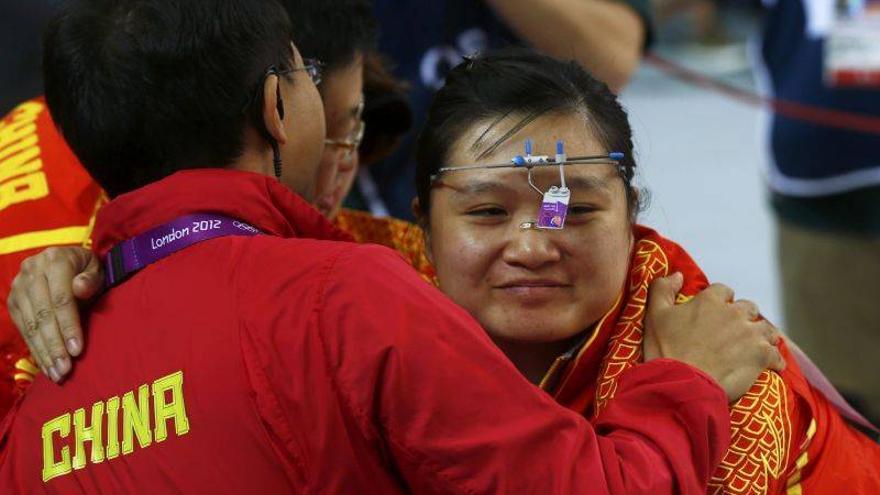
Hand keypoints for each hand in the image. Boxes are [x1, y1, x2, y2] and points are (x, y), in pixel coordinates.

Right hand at [7, 246, 104, 381]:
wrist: (65, 261)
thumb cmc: (86, 270)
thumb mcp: (96, 268)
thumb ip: (91, 279)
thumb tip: (80, 288)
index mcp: (55, 260)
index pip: (61, 299)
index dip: (69, 326)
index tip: (77, 350)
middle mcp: (31, 271)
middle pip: (43, 315)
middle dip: (55, 346)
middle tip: (65, 370)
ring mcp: (18, 287)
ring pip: (31, 325)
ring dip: (44, 352)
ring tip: (57, 374)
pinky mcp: (13, 301)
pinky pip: (23, 329)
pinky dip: (35, 349)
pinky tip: (46, 366)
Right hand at [643, 273, 784, 401]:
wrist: (681, 384)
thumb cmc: (665, 350)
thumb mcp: (654, 315)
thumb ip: (663, 289)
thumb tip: (678, 275)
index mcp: (710, 301)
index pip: (723, 291)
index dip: (720, 301)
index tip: (714, 313)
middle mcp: (734, 314)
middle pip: (749, 308)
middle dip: (743, 317)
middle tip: (733, 333)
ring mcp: (750, 335)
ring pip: (766, 330)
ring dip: (762, 336)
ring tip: (754, 348)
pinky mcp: (761, 357)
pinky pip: (776, 355)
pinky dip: (774, 361)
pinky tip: (769, 367)